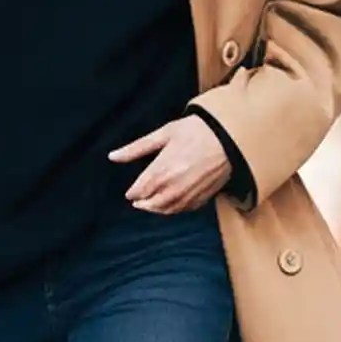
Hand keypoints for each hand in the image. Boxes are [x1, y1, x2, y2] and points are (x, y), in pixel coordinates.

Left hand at [109, 115, 230, 213]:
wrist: (229, 137)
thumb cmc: (195, 131)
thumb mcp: (163, 134)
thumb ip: (136, 148)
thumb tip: (112, 156)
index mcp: (161, 171)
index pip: (139, 191)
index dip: (133, 193)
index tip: (130, 193)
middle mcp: (173, 187)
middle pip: (150, 204)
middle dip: (142, 202)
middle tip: (137, 200)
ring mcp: (189, 195)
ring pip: (166, 210)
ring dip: (156, 208)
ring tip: (150, 204)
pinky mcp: (202, 198)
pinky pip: (183, 209)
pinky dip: (173, 209)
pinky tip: (170, 204)